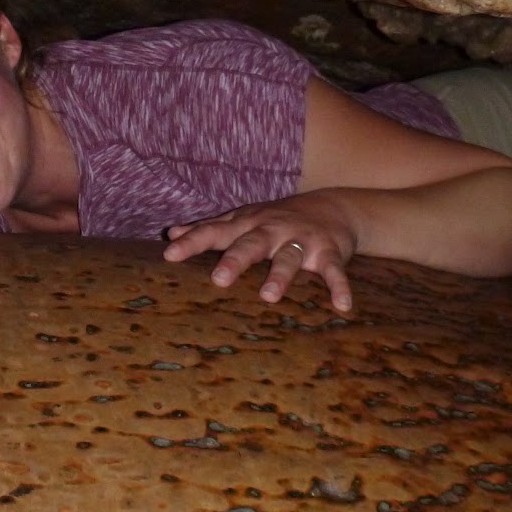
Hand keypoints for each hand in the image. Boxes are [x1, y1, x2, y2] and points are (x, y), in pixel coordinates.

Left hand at [162, 195, 358, 313]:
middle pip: (251, 244)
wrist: (333, 206)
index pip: (215, 232)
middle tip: (218, 279)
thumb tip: (171, 233)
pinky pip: (334, 271)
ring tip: (269, 296)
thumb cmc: (276, 219)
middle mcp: (272, 230)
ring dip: (280, 276)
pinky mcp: (329, 252)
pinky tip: (342, 305)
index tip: (169, 254)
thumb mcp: (242, 219)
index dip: (192, 242)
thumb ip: (209, 228)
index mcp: (247, 224)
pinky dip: (339, 287)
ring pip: (289, 258)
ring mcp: (301, 241)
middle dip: (235, 260)